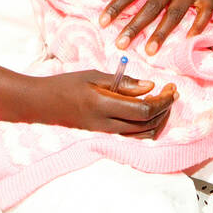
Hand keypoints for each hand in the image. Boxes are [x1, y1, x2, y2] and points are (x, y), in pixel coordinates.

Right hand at [34, 71, 177, 137]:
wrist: (41, 104)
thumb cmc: (66, 84)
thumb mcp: (93, 76)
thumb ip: (122, 83)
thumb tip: (149, 87)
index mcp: (103, 106)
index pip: (143, 111)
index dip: (162, 102)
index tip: (171, 88)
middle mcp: (106, 125)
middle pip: (147, 125)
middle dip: (165, 109)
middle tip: (171, 92)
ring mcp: (104, 134)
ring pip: (142, 135)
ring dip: (157, 119)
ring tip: (162, 101)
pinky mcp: (103, 136)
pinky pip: (132, 136)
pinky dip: (146, 126)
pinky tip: (147, 110)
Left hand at [101, 0, 212, 54]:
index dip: (118, 6)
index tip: (103, 23)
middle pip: (153, 5)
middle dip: (136, 26)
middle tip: (121, 44)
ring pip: (176, 13)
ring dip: (162, 32)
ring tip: (150, 50)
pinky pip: (204, 12)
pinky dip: (198, 25)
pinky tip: (187, 38)